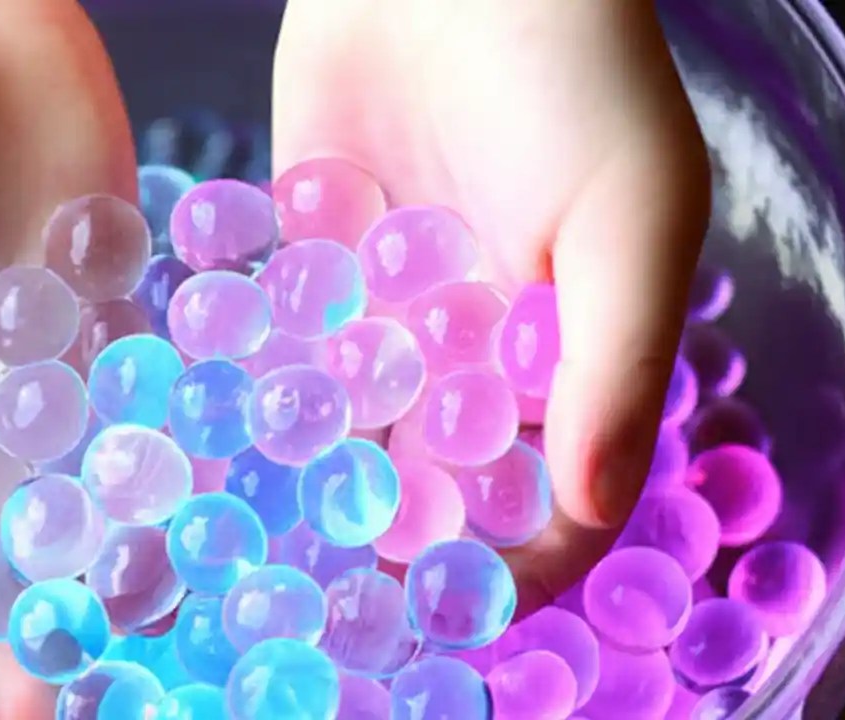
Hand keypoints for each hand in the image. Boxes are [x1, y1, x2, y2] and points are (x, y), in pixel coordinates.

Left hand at [274, 0, 710, 609]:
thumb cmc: (575, 77)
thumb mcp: (629, 218)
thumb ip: (617, 364)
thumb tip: (599, 506)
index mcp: (569, 351)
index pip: (554, 491)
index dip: (515, 558)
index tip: (453, 605)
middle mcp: (479, 342)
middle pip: (442, 470)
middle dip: (393, 528)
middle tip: (329, 581)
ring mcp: (393, 303)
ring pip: (354, 417)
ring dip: (312, 471)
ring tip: (257, 527)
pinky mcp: (318, 255)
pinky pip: (289, 339)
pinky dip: (260, 384)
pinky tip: (215, 432)